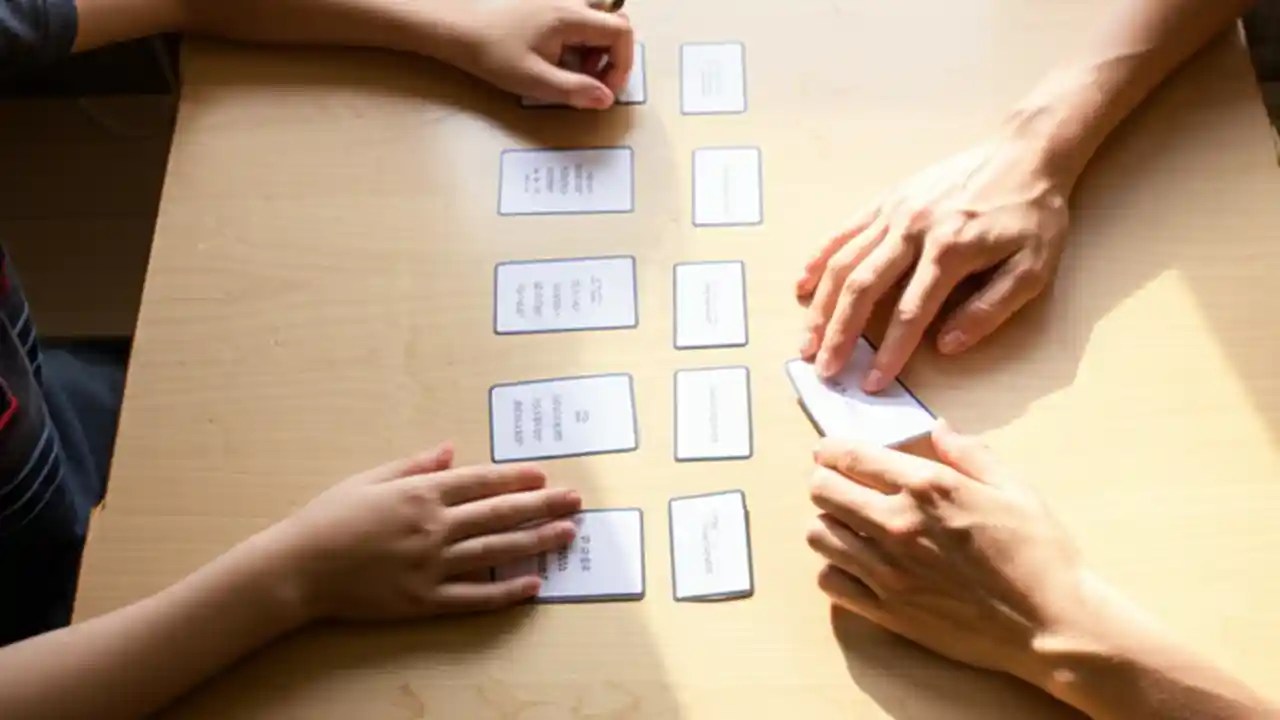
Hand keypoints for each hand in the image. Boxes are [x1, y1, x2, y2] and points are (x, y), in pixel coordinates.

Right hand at [269, 443, 580, 620]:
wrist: (298, 569)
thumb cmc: (328, 519)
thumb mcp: (368, 479)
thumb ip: (413, 465)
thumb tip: (451, 451)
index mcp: (420, 494)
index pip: (481, 482)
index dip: (517, 479)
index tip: (544, 477)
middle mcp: (434, 527)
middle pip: (500, 513)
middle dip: (543, 505)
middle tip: (576, 500)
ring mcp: (432, 566)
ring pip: (497, 550)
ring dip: (537, 541)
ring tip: (567, 534)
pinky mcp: (425, 600)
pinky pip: (475, 597)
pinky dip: (507, 591)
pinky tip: (533, 584)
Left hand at [451, 0, 633, 109]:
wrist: (458, 29)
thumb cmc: (493, 53)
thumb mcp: (534, 80)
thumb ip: (574, 90)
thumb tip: (606, 99)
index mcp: (571, 17)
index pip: (621, 32)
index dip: (623, 63)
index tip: (608, 88)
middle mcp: (569, 1)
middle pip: (614, 22)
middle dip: (613, 54)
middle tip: (593, 79)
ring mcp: (558, 0)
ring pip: (598, 18)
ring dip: (598, 46)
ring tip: (576, 70)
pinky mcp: (546, 4)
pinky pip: (579, 16)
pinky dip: (581, 38)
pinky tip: (560, 57)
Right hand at [796, 139, 1069, 391]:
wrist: (1026, 153)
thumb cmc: (1032, 215)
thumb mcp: (1032, 268)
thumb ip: (990, 309)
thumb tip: (946, 345)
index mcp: (950, 251)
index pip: (911, 313)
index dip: (889, 352)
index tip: (873, 382)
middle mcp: (914, 230)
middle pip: (864, 289)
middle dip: (839, 334)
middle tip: (823, 368)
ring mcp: (895, 212)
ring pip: (845, 263)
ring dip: (821, 305)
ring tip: (807, 339)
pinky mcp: (887, 200)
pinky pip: (845, 232)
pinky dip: (820, 259)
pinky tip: (804, 284)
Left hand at [805, 422, 1091, 681]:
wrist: (1054, 625)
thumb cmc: (1040, 554)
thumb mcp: (1014, 489)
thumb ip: (969, 453)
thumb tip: (938, 427)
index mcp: (928, 488)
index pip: (849, 456)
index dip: (831, 450)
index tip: (830, 452)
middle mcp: (898, 525)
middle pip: (821, 490)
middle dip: (825, 481)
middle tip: (840, 486)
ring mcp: (888, 570)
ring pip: (817, 535)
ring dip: (828, 524)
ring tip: (848, 526)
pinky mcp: (887, 610)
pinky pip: (830, 582)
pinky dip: (836, 570)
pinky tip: (857, 566)